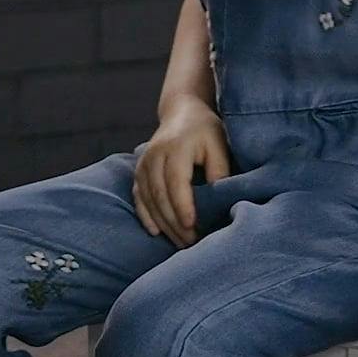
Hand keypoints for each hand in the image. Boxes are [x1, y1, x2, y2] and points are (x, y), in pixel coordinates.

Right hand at [131, 104, 228, 247]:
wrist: (181, 113)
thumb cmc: (206, 130)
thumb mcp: (219, 143)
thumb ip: (219, 169)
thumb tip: (219, 197)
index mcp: (175, 148)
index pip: (176, 183)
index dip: (183, 207)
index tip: (193, 227)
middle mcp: (154, 157)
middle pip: (161, 196)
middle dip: (175, 223)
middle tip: (191, 243)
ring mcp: (143, 165)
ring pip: (149, 201)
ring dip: (163, 224)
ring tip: (180, 243)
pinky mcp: (138, 172)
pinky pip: (139, 198)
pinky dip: (146, 216)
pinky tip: (157, 232)